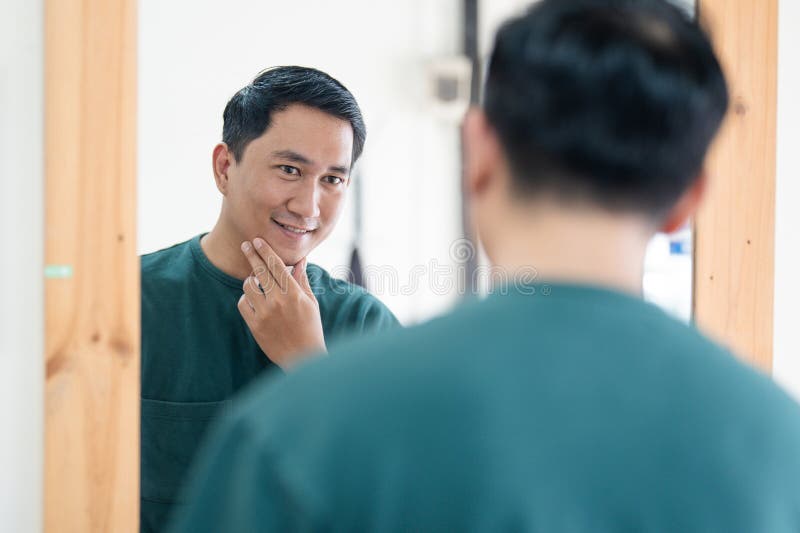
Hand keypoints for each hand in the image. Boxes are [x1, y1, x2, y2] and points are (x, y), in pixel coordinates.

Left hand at [238, 238, 325, 369]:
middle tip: (246, 245)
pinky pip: (242, 303)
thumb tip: (300, 260)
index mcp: (293, 293)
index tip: (257, 240)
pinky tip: (253, 298)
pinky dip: (246, 298)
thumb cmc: (311, 328)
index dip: (265, 250)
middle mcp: (277, 301)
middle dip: (251, 254)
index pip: (276, 265)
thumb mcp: (311, 303)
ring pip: (248, 286)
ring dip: (251, 280)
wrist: (303, 358)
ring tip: (255, 280)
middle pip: (259, 270)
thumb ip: (302, 280)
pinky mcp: (254, 325)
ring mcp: (264, 313)